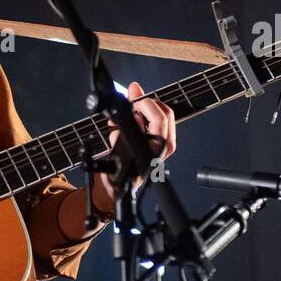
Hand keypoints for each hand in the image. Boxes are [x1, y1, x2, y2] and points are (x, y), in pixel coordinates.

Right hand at [91, 81, 177, 214]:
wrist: (122, 185)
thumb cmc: (120, 172)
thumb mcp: (115, 154)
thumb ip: (118, 138)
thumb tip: (123, 119)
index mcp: (157, 149)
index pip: (160, 119)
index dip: (145, 105)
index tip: (131, 100)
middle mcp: (165, 145)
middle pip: (164, 112)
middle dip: (146, 101)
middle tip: (131, 96)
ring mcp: (165, 141)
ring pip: (162, 113)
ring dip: (145, 106)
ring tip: (128, 106)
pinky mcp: (161, 138)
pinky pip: (157, 118)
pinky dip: (145, 112)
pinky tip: (132, 113)